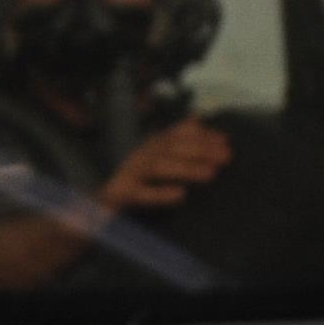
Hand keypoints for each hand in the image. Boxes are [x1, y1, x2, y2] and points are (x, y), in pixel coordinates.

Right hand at [107, 118, 229, 210]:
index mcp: (150, 147)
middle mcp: (140, 156)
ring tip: (210, 174)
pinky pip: (141, 193)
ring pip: (159, 167)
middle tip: (225, 158)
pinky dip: (160, 194)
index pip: (177, 134)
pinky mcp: (122, 194)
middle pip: (171, 147)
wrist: (98, 206)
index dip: (202, 135)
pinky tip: (180, 195)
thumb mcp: (155, 159)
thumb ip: (175, 142)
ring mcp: (130, 174)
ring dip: (186, 168)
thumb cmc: (133, 184)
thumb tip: (198, 117)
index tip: (225, 141)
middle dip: (200, 150)